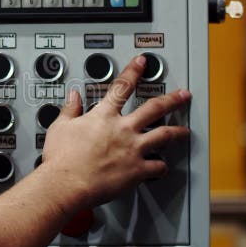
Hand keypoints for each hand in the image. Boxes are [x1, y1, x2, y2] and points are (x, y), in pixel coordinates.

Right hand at [40, 55, 190, 208]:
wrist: (66, 183)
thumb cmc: (61, 159)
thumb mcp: (60, 127)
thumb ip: (70, 109)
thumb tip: (73, 97)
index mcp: (104, 116)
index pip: (122, 86)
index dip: (133, 71)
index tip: (142, 63)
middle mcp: (123, 129)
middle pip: (154, 108)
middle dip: (172, 99)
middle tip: (182, 95)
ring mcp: (133, 149)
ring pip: (164, 135)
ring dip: (177, 132)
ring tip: (184, 131)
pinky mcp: (137, 170)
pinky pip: (157, 167)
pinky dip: (162, 167)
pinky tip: (163, 167)